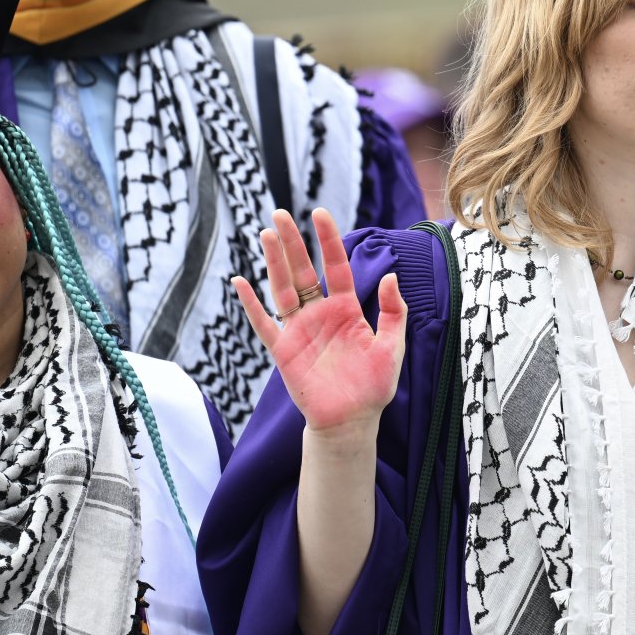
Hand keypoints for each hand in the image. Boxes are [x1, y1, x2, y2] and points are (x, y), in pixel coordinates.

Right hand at [233, 208, 406, 444]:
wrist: (352, 421)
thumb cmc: (374, 385)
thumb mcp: (392, 346)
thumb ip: (394, 311)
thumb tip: (390, 275)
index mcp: (346, 309)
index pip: (335, 266)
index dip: (328, 240)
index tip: (320, 213)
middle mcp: (320, 313)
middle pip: (303, 271)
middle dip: (292, 242)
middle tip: (280, 213)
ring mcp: (299, 330)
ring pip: (282, 289)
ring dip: (273, 262)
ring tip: (266, 234)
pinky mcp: (283, 350)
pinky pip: (264, 323)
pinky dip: (251, 304)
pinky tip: (240, 282)